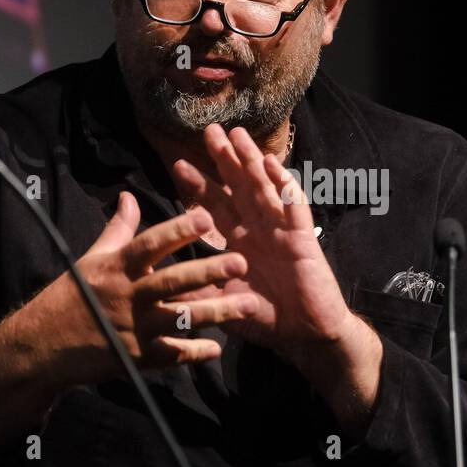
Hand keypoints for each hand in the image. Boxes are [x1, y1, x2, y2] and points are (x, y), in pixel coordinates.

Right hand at [40, 190, 262, 376]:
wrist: (42, 345)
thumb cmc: (71, 295)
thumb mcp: (92, 259)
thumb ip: (118, 229)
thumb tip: (129, 196)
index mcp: (116, 268)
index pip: (150, 244)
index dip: (178, 230)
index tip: (207, 216)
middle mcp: (127, 296)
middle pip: (172, 281)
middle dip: (208, 272)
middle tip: (242, 262)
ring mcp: (133, 329)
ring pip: (180, 319)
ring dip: (216, 313)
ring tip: (248, 305)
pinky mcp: (136, 358)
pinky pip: (171, 355)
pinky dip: (194, 353)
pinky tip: (218, 349)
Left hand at [169, 124, 360, 365]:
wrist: (304, 334)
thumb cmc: (265, 319)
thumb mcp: (222, 303)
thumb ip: (197, 289)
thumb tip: (162, 282)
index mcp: (238, 243)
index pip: (214, 208)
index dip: (199, 186)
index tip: (178, 164)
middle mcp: (258, 230)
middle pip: (238, 187)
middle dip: (224, 160)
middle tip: (209, 132)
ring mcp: (281, 230)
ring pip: (264, 187)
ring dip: (251, 161)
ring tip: (238, 135)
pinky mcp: (302, 237)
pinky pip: (293, 206)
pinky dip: (284, 185)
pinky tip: (272, 165)